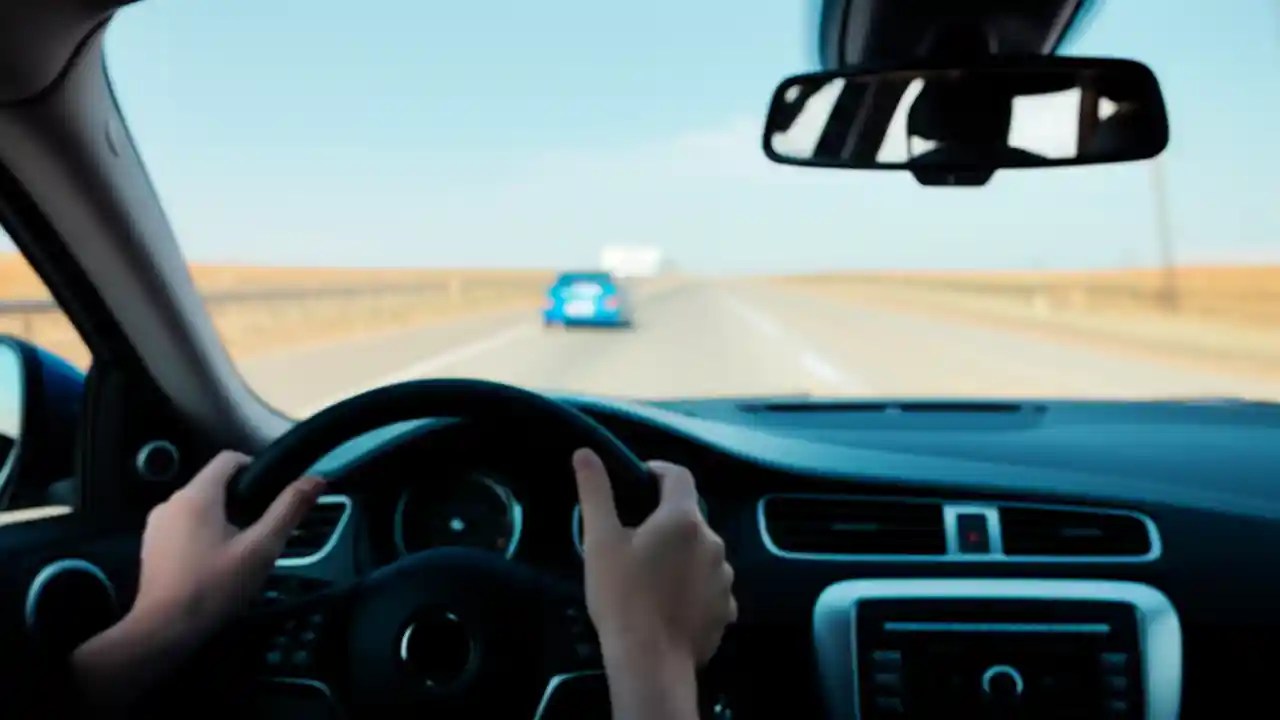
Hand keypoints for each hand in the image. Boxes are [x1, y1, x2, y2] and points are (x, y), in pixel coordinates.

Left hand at [129, 450, 323, 635]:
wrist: (164, 631)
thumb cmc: (215, 586)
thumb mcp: (261, 549)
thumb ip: (289, 510)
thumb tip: (317, 478)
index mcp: (197, 495)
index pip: (229, 458)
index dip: (255, 468)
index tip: (272, 496)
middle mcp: (170, 501)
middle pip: (214, 484)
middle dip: (240, 500)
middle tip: (262, 530)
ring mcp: (156, 525)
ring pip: (198, 507)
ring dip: (221, 519)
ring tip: (240, 550)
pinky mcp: (150, 546)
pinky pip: (183, 526)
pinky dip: (202, 534)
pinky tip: (213, 563)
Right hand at [573, 448, 735, 718]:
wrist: (650, 662)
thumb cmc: (622, 597)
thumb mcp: (600, 541)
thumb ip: (595, 492)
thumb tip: (585, 452)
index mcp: (683, 519)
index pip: (678, 476)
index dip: (658, 471)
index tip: (639, 481)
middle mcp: (713, 542)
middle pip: (690, 516)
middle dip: (665, 520)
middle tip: (635, 539)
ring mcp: (724, 578)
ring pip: (701, 552)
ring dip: (682, 554)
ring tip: (652, 575)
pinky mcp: (726, 609)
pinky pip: (710, 586)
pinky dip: (693, 586)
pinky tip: (671, 602)